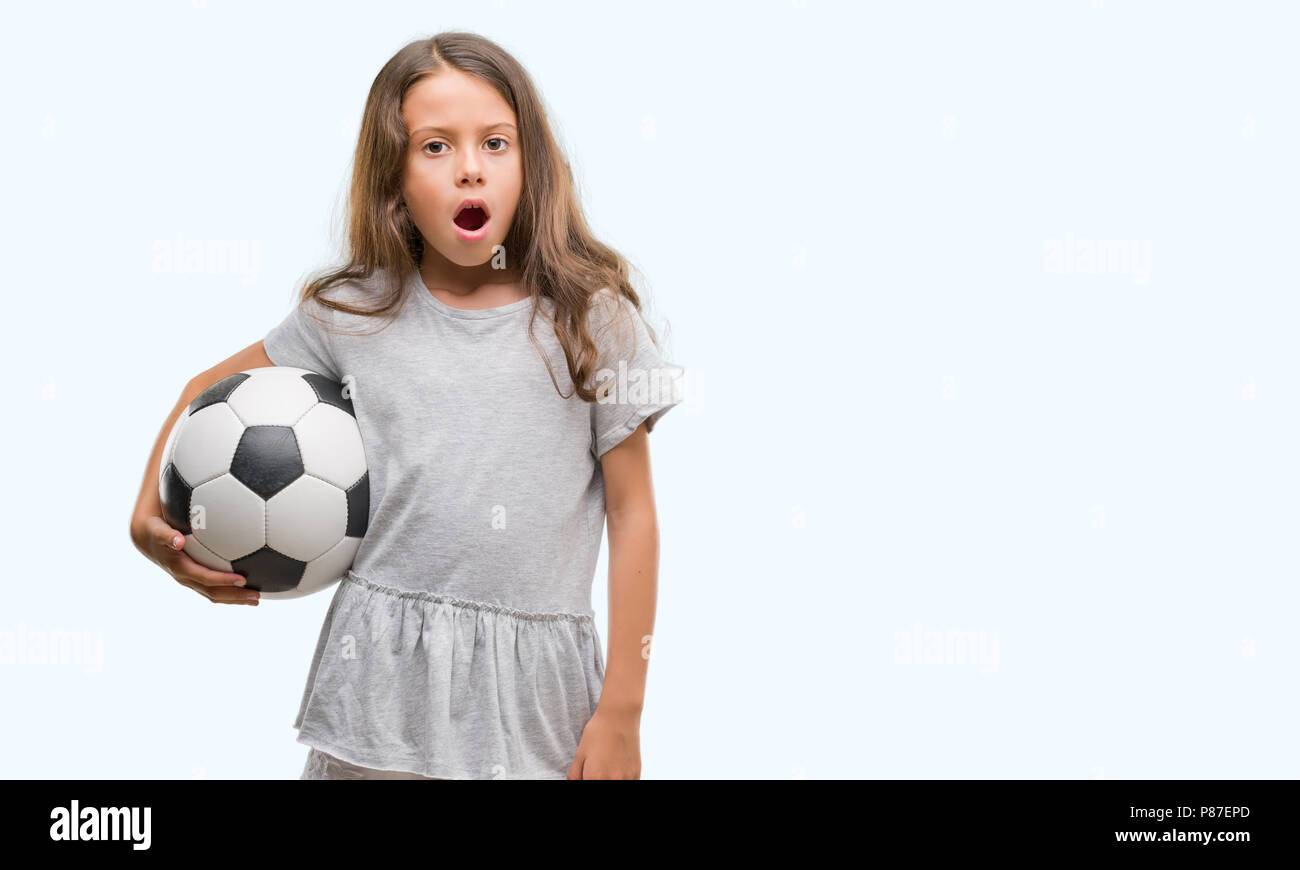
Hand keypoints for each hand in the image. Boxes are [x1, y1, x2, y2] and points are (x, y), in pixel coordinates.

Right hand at [131, 514, 259, 604]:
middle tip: (257, 596)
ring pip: (215, 595)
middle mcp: (187, 579)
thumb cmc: (157, 531)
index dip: (223, 580)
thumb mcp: (158, 530)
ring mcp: (191, 582)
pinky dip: (231, 592)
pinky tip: (247, 589)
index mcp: (181, 568)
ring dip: (236, 599)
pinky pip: (214, 590)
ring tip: (256, 600)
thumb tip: (177, 540)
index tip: (243, 579)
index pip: (205, 577)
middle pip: (213, 593)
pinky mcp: (196, 580)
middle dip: (235, 596)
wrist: (148, 540)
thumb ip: (167, 535)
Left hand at [566, 706, 640, 779]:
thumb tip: (575, 783)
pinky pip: (628, 784)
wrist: (620, 716)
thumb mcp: (580, 753)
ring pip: (615, 785)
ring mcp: (626, 778)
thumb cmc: (598, 732)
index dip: (586, 779)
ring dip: (609, 779)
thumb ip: (574, 775)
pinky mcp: (636, 773)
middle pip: (602, 785)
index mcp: (594, 778)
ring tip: (606, 768)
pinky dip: (621, 779)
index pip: (587, 787)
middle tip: (595, 769)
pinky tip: (617, 769)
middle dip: (596, 778)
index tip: (586, 774)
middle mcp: (612, 781)